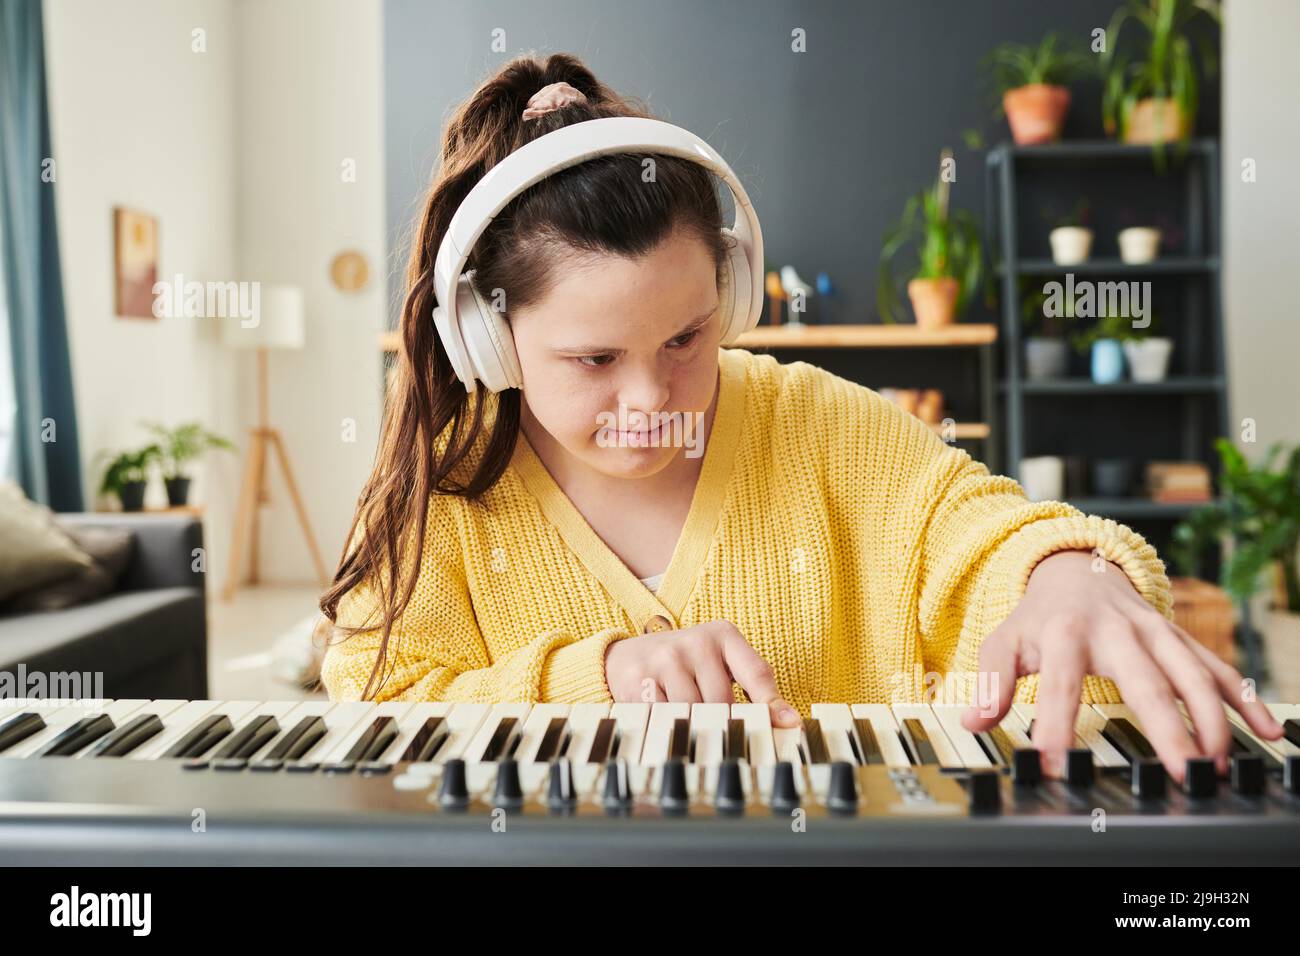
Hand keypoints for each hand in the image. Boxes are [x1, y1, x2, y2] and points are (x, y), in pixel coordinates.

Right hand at [604, 619, 801, 727]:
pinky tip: (664, 716)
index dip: (771, 703)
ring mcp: (666, 658)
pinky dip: (669, 725)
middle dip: (722, 720)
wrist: (628, 656)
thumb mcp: (721, 665)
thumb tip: (790, 723)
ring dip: (693, 724)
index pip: (757, 672)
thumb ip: (754, 689)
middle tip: (715, 724)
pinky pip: (666, 718)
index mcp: (723, 635)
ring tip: (686, 716)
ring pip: (695, 713)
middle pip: (724, 702)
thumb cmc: (686, 666)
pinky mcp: (641, 678)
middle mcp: (696, 641)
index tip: (788, 726)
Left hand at [960, 549, 1284, 782]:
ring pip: (1191, 674)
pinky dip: (1242, 698)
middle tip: (1180, 772)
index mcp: (1066, 633)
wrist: (1077, 569)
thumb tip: (973, 721)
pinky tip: (1265, 730)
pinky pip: (1217, 669)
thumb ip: (990, 680)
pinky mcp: (1179, 640)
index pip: (1059, 685)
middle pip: (1145, 681)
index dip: (1054, 726)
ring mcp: (1155, 634)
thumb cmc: (1040, 616)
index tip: (1055, 765)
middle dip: (1166, 727)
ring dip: (1210, 719)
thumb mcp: (1005, 640)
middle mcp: (1117, 631)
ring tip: (1215, 763)